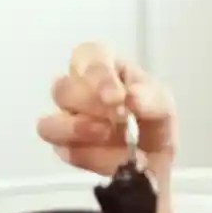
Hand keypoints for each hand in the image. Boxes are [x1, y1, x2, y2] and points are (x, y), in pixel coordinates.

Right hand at [37, 42, 175, 176]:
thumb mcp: (163, 104)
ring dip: (78, 131)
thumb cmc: (151, 118)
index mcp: (102, 67)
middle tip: (120, 117)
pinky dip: (88, 155)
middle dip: (90, 105)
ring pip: (49, 124)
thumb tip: (132, 96)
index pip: (87, 56)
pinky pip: (63, 151)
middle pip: (62, 89)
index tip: (117, 96)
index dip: (97, 74)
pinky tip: (110, 156)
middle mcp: (77, 91)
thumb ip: (151, 99)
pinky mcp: (65, 148)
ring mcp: (66, 121)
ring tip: (107, 135)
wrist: (155, 156)